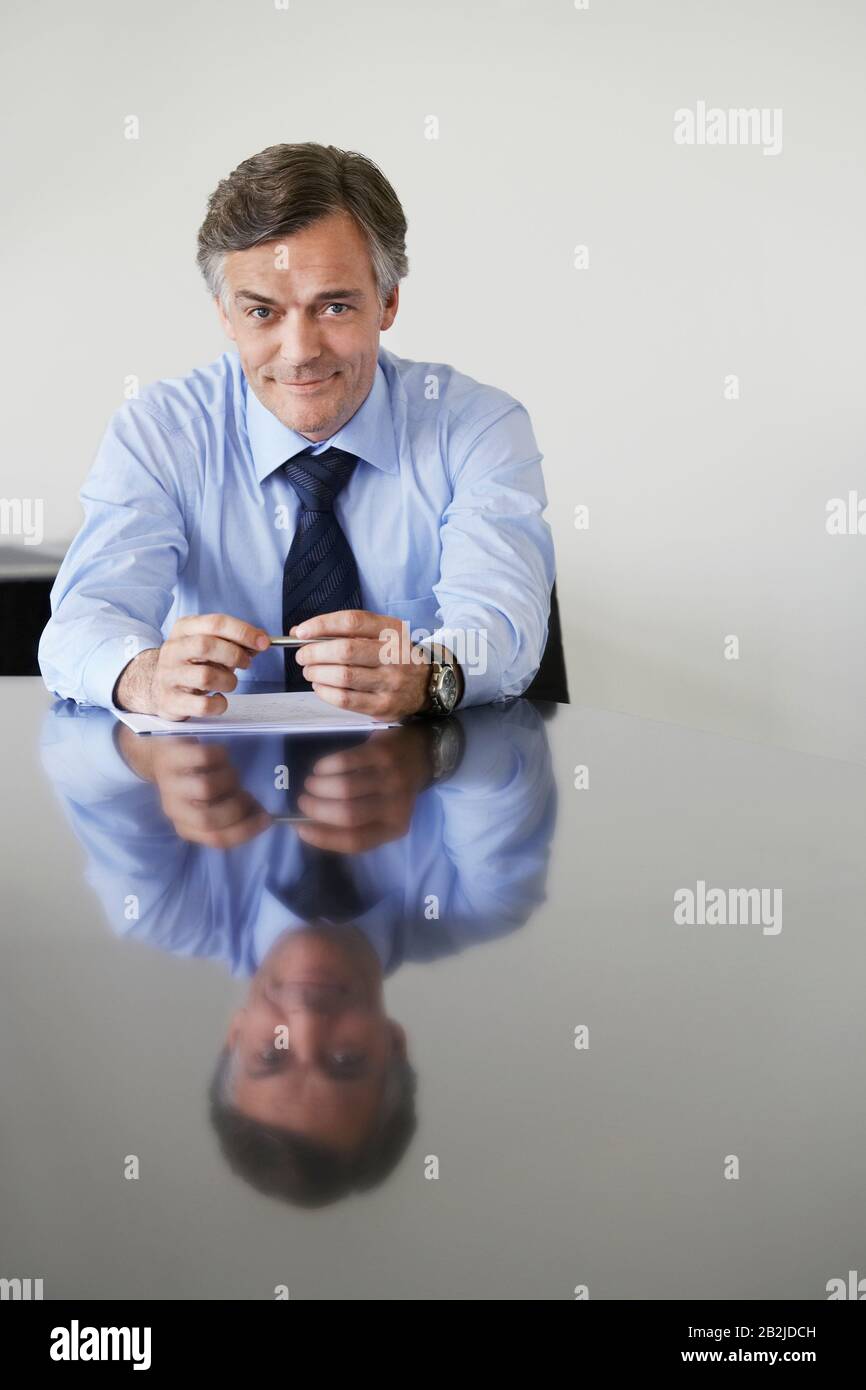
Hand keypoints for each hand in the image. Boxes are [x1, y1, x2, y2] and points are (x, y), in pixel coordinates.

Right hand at [114, 614, 270, 719]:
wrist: (154, 685)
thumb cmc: (190, 663)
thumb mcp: (209, 643)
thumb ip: (235, 641)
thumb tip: (261, 639)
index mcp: (184, 629)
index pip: (216, 623)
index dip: (243, 632)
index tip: (263, 642)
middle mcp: (173, 649)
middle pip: (207, 646)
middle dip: (235, 655)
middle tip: (246, 663)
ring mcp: (169, 675)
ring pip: (205, 676)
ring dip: (228, 681)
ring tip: (228, 683)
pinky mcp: (170, 701)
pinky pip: (202, 705)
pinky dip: (219, 704)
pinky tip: (218, 699)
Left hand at [141, 737, 272, 847]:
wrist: (160, 754)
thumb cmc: (195, 780)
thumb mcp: (211, 803)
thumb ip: (233, 812)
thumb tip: (262, 816)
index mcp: (185, 826)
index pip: (217, 839)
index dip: (246, 830)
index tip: (267, 818)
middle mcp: (174, 809)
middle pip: (209, 820)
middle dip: (237, 807)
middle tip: (246, 794)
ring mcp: (170, 783)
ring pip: (207, 788)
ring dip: (230, 779)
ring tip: (230, 773)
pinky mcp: (172, 757)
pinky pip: (204, 757)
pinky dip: (221, 755)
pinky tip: (221, 755)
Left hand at [292, 609, 432, 718]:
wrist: (425, 683)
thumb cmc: (394, 655)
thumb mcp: (379, 633)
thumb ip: (343, 631)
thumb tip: (300, 632)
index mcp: (392, 630)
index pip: (352, 622)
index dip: (321, 625)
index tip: (301, 632)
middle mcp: (394, 655)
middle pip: (345, 650)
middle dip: (314, 653)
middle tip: (302, 656)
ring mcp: (390, 682)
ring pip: (343, 677)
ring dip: (317, 673)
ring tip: (310, 671)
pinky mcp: (383, 705)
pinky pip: (345, 699)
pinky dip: (325, 692)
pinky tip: (320, 686)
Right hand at [292, 726, 434, 851]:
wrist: (421, 754)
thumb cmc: (392, 790)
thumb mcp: (381, 815)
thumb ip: (353, 825)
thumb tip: (308, 828)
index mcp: (394, 828)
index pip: (355, 841)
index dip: (323, 838)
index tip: (301, 829)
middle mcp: (396, 805)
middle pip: (347, 814)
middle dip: (317, 810)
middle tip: (303, 802)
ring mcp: (390, 777)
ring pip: (345, 788)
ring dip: (318, 787)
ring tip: (311, 784)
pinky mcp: (382, 753)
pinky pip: (346, 761)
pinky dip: (326, 766)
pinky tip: (320, 769)